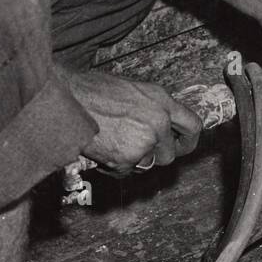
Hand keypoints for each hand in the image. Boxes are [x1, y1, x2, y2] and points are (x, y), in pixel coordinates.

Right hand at [61, 67, 200, 174]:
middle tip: (136, 149)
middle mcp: (158, 123)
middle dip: (155, 155)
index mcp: (162, 101)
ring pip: (147, 164)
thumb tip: (164, 126)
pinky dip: (115, 166)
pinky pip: (127, 171)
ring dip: (133, 160)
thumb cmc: (94, 91)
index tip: (181, 146)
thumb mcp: (135, 90)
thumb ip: (154, 109)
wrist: (68, 99)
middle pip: (170, 154)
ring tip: (114, 141)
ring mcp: (143, 142)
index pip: (193, 126)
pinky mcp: (126, 159)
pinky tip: (103, 148)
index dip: (188, 140)